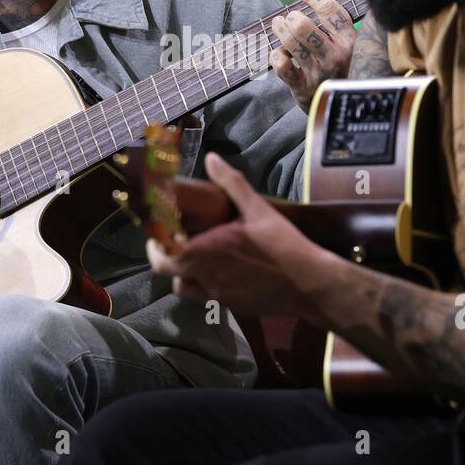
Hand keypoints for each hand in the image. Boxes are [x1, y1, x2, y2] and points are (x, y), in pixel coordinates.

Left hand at [147, 151, 337, 318]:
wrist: (310, 285)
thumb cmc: (283, 246)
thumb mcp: (258, 210)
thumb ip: (232, 184)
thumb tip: (212, 158)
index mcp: (205, 253)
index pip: (162, 253)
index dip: (154, 242)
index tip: (158, 229)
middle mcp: (205, 277)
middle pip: (167, 272)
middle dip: (165, 255)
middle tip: (172, 240)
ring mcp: (217, 295)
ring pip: (183, 288)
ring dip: (181, 272)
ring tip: (193, 255)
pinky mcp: (231, 306)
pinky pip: (205, 297)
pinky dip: (202, 283)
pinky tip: (219, 269)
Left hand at [269, 0, 357, 110]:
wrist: (348, 110)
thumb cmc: (347, 69)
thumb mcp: (353, 47)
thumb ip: (341, 25)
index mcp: (351, 43)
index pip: (332, 12)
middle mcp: (336, 58)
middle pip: (305, 27)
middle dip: (294, 18)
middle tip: (292, 17)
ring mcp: (318, 74)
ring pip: (291, 43)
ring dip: (281, 30)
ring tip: (279, 24)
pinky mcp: (303, 89)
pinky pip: (282, 67)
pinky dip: (277, 55)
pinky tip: (279, 53)